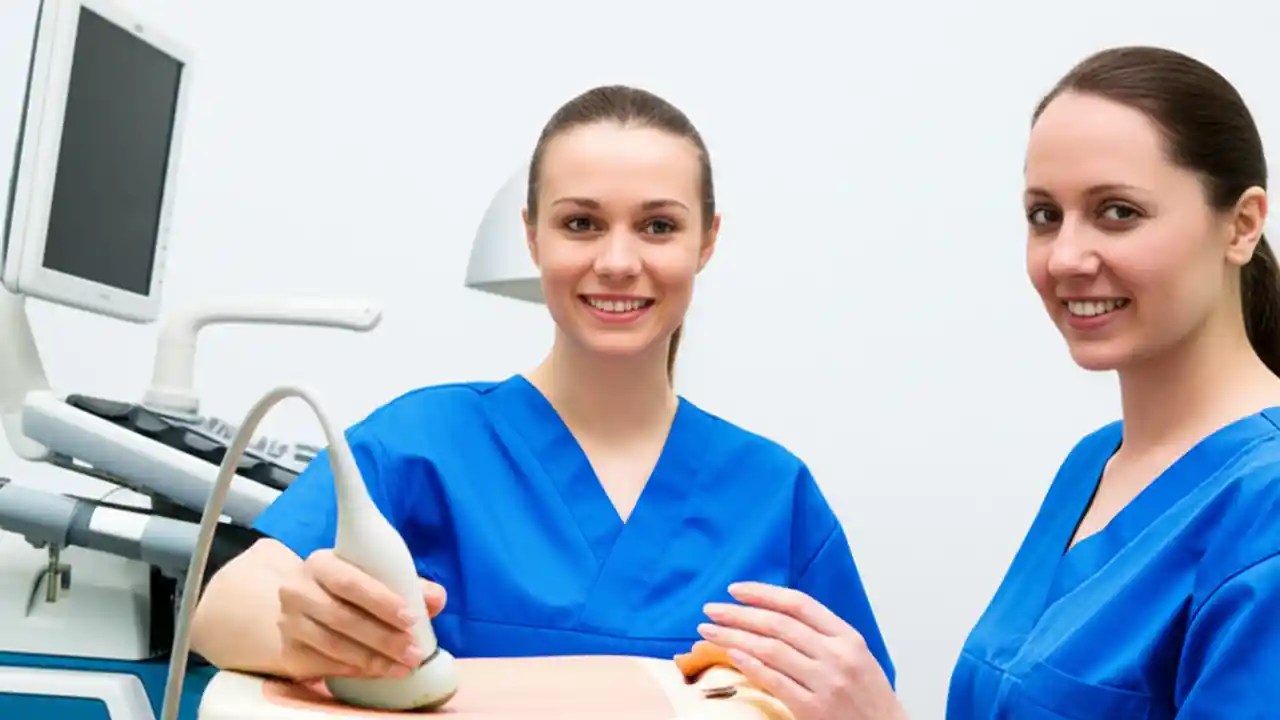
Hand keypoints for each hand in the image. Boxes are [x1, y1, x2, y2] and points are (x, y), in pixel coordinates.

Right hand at [276, 549, 447, 680]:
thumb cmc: (349, 588)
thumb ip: (407, 585)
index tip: (411, 618)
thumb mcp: (374, 576)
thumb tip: (438, 599)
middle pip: (343, 618)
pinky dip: (355, 671)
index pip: (350, 582)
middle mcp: (297, 590)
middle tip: (414, 652)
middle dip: (383, 638)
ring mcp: (288, 623)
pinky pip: (325, 664)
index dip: (382, 602)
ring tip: (404, 667)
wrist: (303, 606)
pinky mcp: (289, 651)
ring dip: (373, 660)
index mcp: (321, 563)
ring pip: (333, 645)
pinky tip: (379, 672)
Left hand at [699, 582, 904, 719]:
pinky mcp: (813, 708)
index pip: (799, 604)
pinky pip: (774, 680)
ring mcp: (825, 682)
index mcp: (848, 637)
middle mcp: (837, 655)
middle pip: (778, 624)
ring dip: (734, 637)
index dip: (763, 593)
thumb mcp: (855, 656)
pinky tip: (731, 655)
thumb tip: (775, 616)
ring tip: (709, 632)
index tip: (735, 589)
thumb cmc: (869, 697)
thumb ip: (823, 636)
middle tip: (711, 610)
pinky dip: (749, 665)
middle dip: (738, 614)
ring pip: (770, 649)